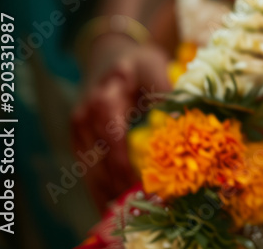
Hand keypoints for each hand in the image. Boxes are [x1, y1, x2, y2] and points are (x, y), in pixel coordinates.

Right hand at [72, 35, 171, 208]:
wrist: (108, 56)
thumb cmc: (138, 63)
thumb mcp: (155, 66)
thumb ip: (167, 89)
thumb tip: (183, 116)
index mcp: (108, 95)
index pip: (117, 138)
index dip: (132, 164)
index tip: (152, 182)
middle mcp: (88, 114)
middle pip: (104, 160)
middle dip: (125, 184)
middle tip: (151, 201)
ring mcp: (80, 129)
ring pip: (93, 170)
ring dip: (113, 192)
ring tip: (136, 208)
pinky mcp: (79, 141)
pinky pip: (88, 172)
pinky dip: (103, 190)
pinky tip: (119, 204)